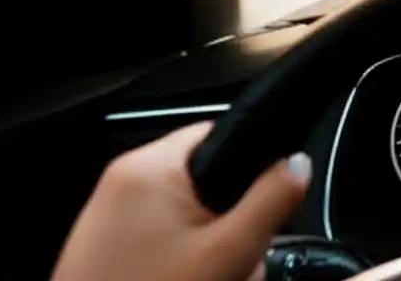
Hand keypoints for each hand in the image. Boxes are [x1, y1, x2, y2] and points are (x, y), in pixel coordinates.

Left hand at [52, 122, 310, 280]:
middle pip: (204, 179)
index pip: (218, 134)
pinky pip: (159, 234)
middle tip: (238, 257)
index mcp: (149, 166)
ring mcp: (105, 214)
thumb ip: (271, 201)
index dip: (253, 163)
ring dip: (209, 240)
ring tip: (213, 276)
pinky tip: (185, 280)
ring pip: (185, 212)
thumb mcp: (229, 252)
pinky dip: (181, 255)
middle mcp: (121, 179)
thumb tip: (299, 162)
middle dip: (232, 217)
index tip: (267, 201)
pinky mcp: (101, 244)